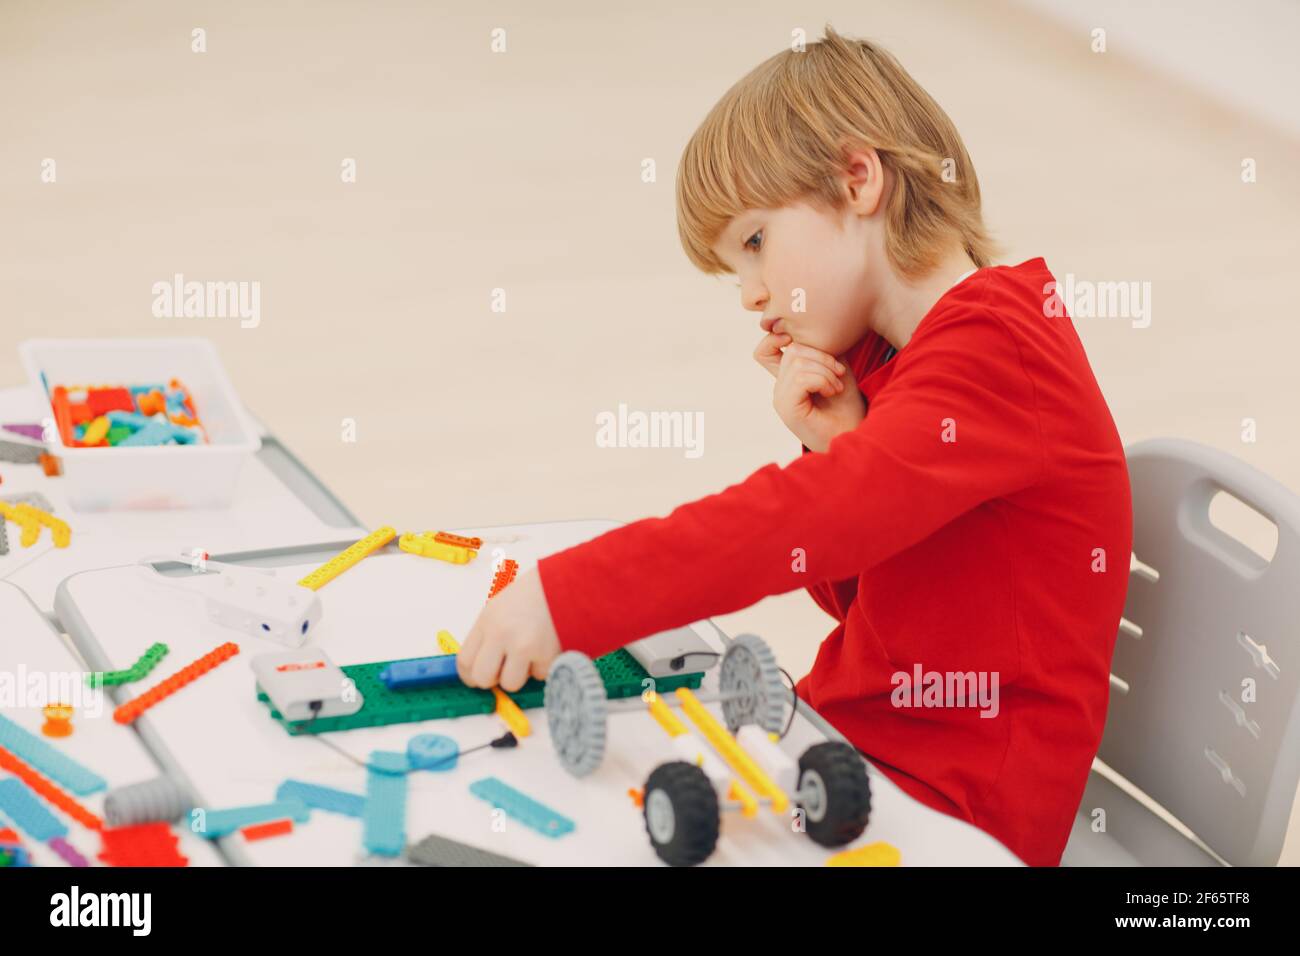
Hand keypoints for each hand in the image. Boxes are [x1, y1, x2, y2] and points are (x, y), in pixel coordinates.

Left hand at [456, 568, 562, 691]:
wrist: (569, 583)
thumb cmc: (536, 594)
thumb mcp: (501, 607)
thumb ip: (489, 635)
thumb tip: (482, 664)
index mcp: (487, 621)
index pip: (464, 661)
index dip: (470, 675)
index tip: (479, 676)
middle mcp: (501, 634)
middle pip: (482, 678)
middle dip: (493, 680)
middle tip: (505, 670)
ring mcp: (524, 646)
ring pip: (511, 684)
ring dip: (521, 674)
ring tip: (531, 654)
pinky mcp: (546, 655)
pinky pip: (539, 677)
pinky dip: (544, 666)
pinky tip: (548, 646)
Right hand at [754, 332, 866, 452]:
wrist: (853, 438)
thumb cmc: (847, 409)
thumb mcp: (836, 371)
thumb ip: (823, 351)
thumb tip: (812, 331)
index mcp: (788, 380)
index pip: (765, 351)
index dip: (777, 338)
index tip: (805, 343)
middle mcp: (779, 389)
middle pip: (792, 350)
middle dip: (822, 356)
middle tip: (838, 374)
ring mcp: (780, 399)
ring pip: (797, 362)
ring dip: (825, 371)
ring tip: (836, 387)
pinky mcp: (787, 408)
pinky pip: (801, 378)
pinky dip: (822, 381)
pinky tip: (831, 392)